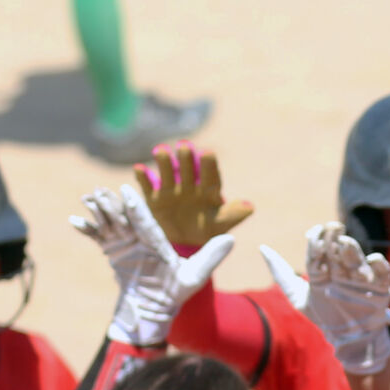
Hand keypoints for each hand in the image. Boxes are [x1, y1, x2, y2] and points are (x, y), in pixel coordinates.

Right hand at [70, 184, 235, 346]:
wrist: (153, 311)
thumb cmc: (176, 294)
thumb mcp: (196, 276)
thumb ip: (211, 257)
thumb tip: (232, 239)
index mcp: (158, 241)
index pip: (146, 222)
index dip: (136, 208)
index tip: (127, 191)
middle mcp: (140, 239)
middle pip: (125, 218)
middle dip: (113, 204)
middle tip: (101, 190)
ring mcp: (125, 244)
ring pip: (110, 223)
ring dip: (99, 211)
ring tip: (88, 198)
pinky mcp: (113, 252)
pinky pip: (97, 238)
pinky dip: (86, 229)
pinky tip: (73, 220)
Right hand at [133, 141, 254, 248]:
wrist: (186, 242)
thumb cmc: (207, 228)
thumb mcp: (221, 224)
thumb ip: (233, 214)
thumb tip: (250, 207)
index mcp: (208, 189)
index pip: (210, 174)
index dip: (209, 164)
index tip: (208, 153)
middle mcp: (190, 184)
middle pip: (188, 168)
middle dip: (186, 157)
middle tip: (185, 146)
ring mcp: (172, 189)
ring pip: (167, 172)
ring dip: (164, 161)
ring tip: (160, 151)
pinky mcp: (155, 198)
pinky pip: (148, 186)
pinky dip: (143, 177)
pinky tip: (139, 169)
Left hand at [261, 223, 389, 373]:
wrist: (350, 339)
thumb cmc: (324, 316)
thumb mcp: (297, 296)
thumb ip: (281, 273)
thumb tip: (262, 247)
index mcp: (324, 271)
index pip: (318, 252)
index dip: (316, 240)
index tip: (313, 232)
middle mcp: (342, 271)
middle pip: (337, 252)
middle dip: (334, 239)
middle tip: (331, 228)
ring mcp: (361, 279)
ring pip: (357, 259)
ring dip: (352, 249)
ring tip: (345, 242)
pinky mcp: (379, 288)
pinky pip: (382, 273)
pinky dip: (379, 265)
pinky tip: (373, 260)